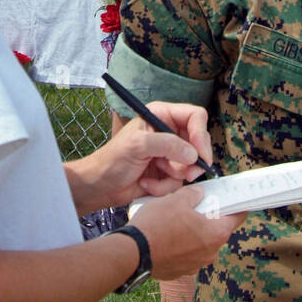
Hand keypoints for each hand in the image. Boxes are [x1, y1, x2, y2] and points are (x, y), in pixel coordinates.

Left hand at [79, 101, 213, 209]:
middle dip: (192, 161)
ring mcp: (170, 153)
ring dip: (174, 175)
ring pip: (191, 165)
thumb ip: (167, 145)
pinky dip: (165, 186)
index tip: (200, 153)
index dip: (201, 133)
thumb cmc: (112, 160)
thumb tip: (193, 155)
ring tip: (155, 175)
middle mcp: (169, 132)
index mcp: (162, 115)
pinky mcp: (168, 172)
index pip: (195, 116)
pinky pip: (180, 180)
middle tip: (188, 173)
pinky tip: (147, 184)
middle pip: (199, 142)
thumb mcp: (138, 145)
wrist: (100, 186)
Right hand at [129, 187, 245, 280]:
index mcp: (216, 234)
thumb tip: (199, 194)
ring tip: (178, 221)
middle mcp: (210, 253)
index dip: (237, 206)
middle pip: (218, 231)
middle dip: (210, 219)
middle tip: (198, 206)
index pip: (238, 218)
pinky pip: (186, 255)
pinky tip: (168, 236)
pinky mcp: (180, 272)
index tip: (235, 200)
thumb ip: (193, 195)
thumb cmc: (158, 225)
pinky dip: (181, 246)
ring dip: (194, 233)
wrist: (133, 253)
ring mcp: (195, 265)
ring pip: (201, 244)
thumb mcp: (177, 199)